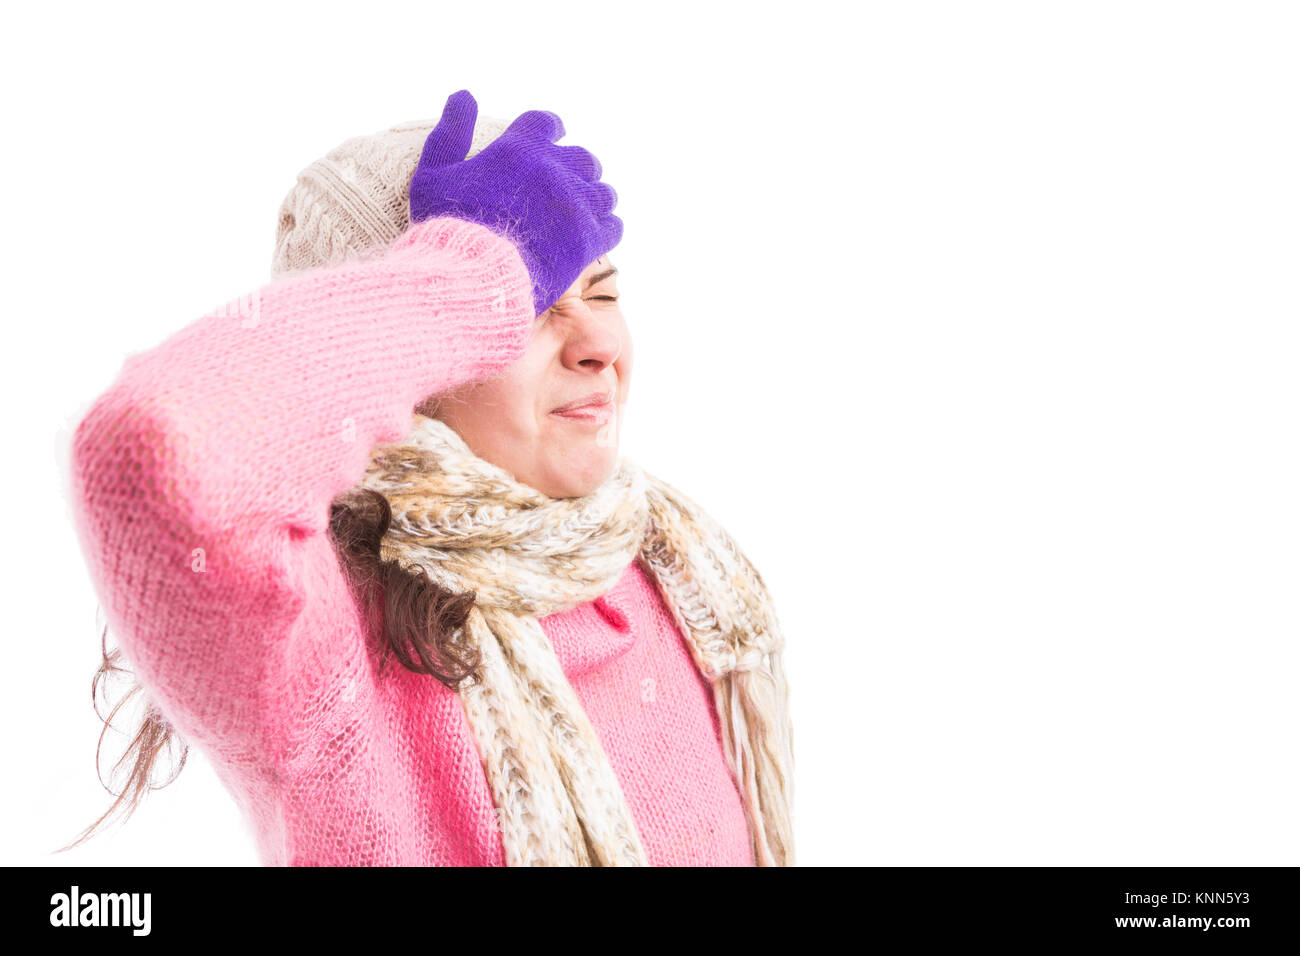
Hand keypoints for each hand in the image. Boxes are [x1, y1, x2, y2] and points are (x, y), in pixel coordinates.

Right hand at [407, 89, 622, 316]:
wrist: (470, 276)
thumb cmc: (447, 225)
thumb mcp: (433, 173)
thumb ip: (450, 132)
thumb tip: (463, 94)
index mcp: (519, 149)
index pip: (547, 123)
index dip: (552, 129)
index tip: (554, 138)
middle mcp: (554, 170)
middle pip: (583, 159)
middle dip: (577, 169)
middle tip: (566, 186)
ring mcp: (576, 205)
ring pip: (604, 193)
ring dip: (594, 200)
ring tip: (581, 214)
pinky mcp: (588, 240)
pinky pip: (614, 226)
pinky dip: (606, 229)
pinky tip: (593, 238)